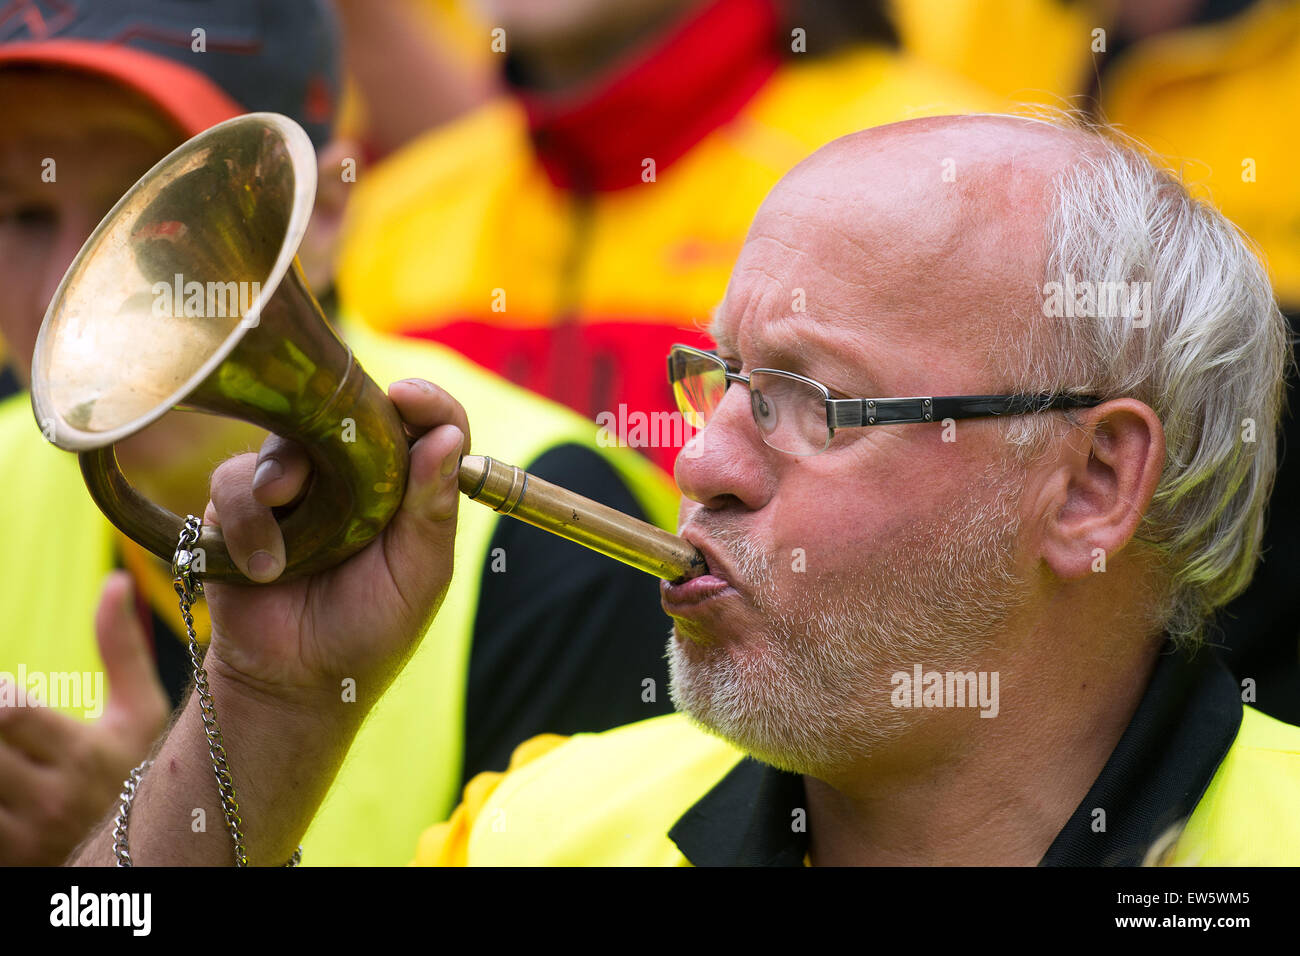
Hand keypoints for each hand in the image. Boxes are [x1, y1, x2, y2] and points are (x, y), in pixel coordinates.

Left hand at [0, 572, 168, 863]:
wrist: (146, 855)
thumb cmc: (135, 770)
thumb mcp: (141, 713)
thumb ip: (122, 649)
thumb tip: (116, 580)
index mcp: (86, 755)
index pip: (12, 710)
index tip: (2, 686)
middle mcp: (54, 800)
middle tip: (2, 711)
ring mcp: (25, 836)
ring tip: (4, 745)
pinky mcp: (7, 860)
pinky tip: (2, 771)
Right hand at [199, 379, 467, 713]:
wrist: (293, 683)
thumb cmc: (368, 631)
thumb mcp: (418, 576)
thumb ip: (432, 510)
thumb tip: (448, 438)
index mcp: (407, 488)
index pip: (429, 425)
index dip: (426, 402)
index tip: (409, 396)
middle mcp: (352, 477)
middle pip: (348, 413)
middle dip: (337, 424)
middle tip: (332, 442)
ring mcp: (295, 487)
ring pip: (285, 440)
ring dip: (283, 474)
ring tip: (285, 525)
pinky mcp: (240, 506)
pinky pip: (234, 480)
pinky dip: (247, 521)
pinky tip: (264, 567)